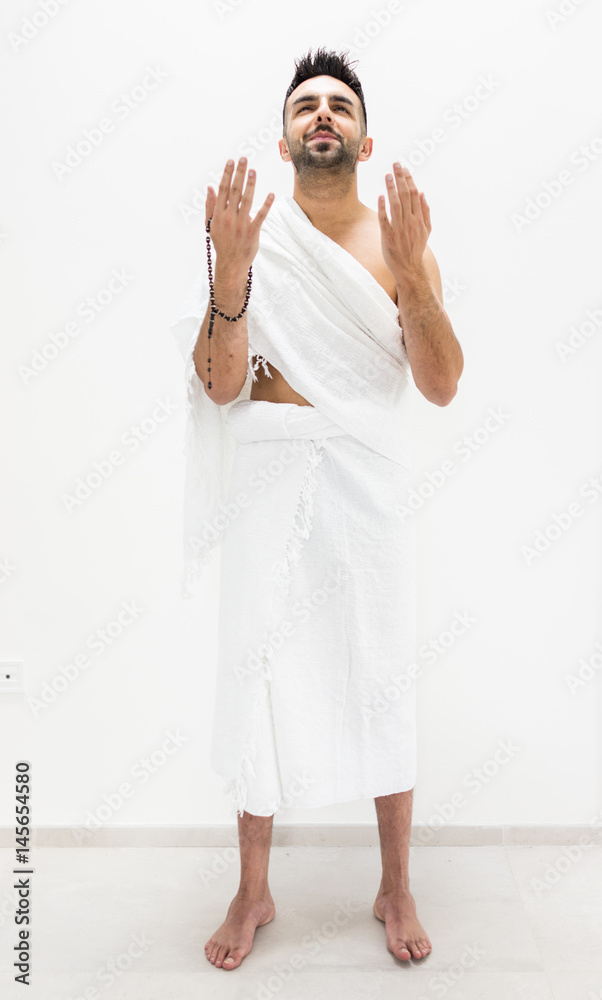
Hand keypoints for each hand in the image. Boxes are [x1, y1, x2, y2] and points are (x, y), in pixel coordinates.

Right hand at [205, 158, 273, 275]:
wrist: (231, 263)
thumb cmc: (222, 242)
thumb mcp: (211, 225)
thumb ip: (210, 206)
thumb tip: (210, 187)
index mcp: (218, 214)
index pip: (223, 190)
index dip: (227, 175)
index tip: (231, 162)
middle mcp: (229, 217)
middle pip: (235, 191)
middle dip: (239, 174)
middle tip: (244, 159)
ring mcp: (241, 225)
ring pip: (246, 201)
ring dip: (250, 185)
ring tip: (254, 171)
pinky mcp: (252, 232)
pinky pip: (260, 216)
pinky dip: (266, 205)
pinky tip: (271, 194)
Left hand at [378, 163, 430, 283]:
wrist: (409, 268)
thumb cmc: (416, 248)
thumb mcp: (427, 230)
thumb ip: (425, 211)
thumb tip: (423, 193)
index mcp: (419, 218)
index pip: (414, 194)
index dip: (409, 180)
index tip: (404, 168)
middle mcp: (410, 221)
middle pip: (406, 195)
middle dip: (400, 178)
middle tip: (395, 164)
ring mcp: (399, 229)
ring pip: (396, 204)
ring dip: (392, 189)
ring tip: (387, 175)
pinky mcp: (388, 236)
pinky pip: (385, 220)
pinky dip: (383, 208)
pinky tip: (380, 197)